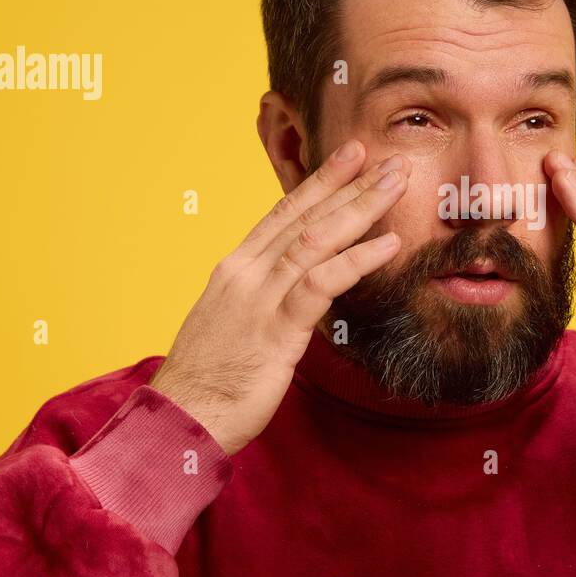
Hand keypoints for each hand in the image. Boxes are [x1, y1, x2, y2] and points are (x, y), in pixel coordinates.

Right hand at [149, 140, 410, 454]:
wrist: (180, 419)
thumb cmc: (209, 380)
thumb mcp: (232, 323)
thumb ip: (263, 297)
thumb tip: (295, 287)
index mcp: (235, 269)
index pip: (282, 213)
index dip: (319, 183)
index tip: (350, 157)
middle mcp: (246, 273)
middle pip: (305, 216)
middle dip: (349, 183)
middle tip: (387, 157)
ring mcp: (259, 299)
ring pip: (316, 239)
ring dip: (360, 208)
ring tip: (395, 185)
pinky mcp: (275, 331)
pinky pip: (322, 284)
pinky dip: (357, 260)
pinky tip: (388, 244)